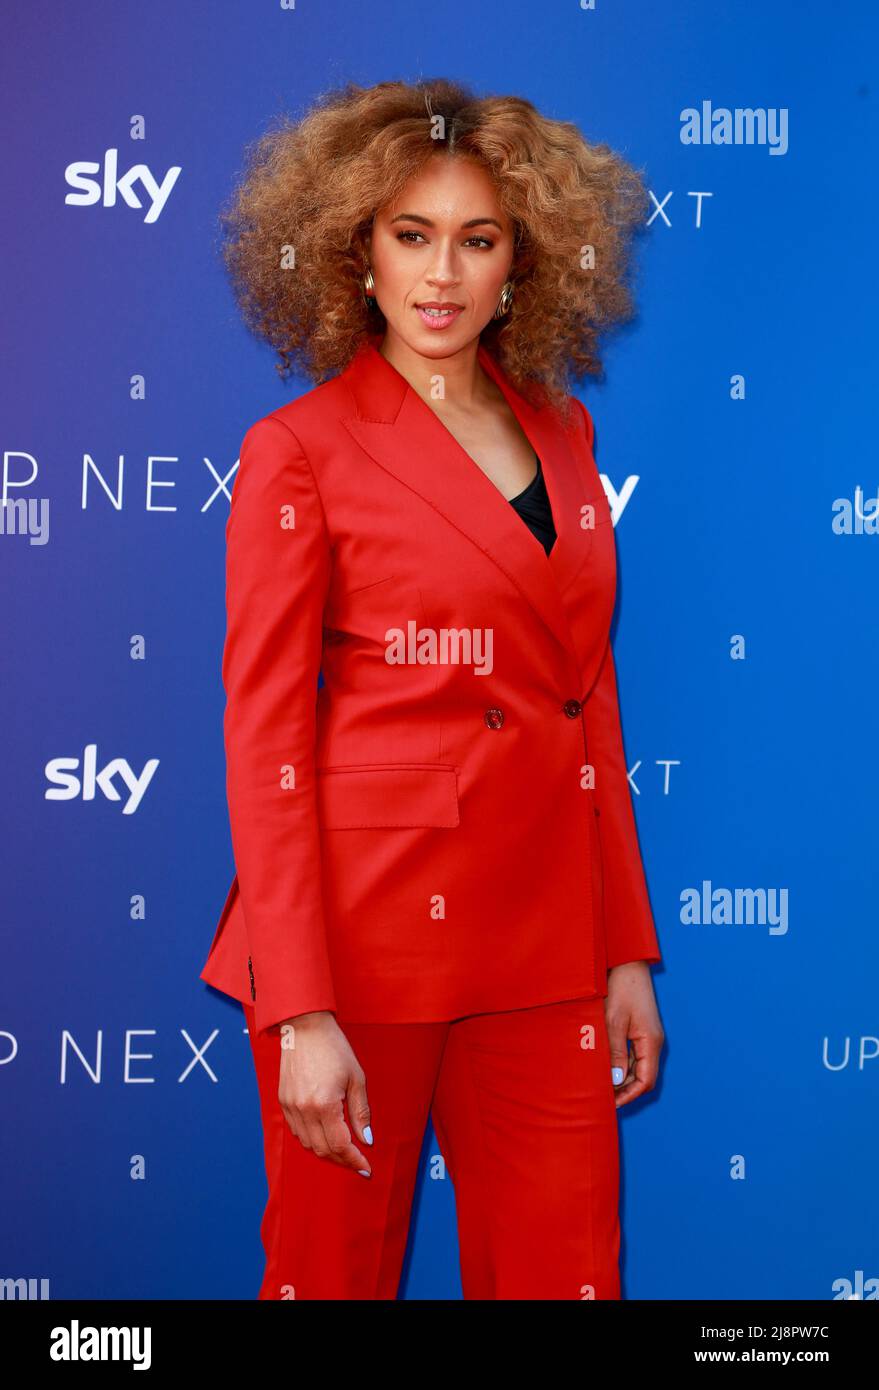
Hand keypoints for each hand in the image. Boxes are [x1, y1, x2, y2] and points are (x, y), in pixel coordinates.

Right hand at [276, 1011, 373, 1176]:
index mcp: (324, 1105)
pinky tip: (324, 1135)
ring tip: (343, 1150)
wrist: (305, 1027)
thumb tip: (366, 1140)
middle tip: (357, 1162)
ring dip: (326, 1151)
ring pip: (308, 1144)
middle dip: (341, 1160)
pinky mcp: (283, 1102)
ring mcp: (290, 1107)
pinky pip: (297, 1131)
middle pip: (322, 1150)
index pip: (339, 1145)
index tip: (366, 1168)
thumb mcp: (356, 1078)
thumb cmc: (334, 1048)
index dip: (354, 1160)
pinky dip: (312, 1139)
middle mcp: (304, 1110)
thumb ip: (361, 1112)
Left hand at [604, 962, 663, 1108]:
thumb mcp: (613, 1021)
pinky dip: (621, 1066)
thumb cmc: (621, 988)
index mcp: (651, 1041)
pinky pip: (633, 1056)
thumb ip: (616, 1052)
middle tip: (602, 1100)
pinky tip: (606, 1069)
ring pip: (638, 1068)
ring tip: (601, 1088)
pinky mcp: (639, 1030)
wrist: (627, 963)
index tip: (610, 1105)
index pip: (645, 1081)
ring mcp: (647, 1036)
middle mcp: (653, 1042)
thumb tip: (617, 1081)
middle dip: (625, 1091)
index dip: (629, 1096)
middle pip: (643, 1077)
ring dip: (622, 1079)